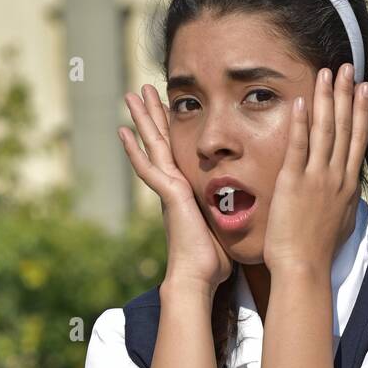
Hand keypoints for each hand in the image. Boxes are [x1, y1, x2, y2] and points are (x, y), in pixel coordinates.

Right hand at [118, 85, 233, 292]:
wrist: (199, 277)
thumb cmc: (213, 261)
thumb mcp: (224, 226)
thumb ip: (228, 212)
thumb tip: (244, 210)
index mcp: (187, 191)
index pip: (178, 151)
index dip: (172, 128)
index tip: (169, 107)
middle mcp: (174, 186)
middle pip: (161, 141)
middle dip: (154, 114)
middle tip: (144, 90)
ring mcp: (168, 190)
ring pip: (153, 146)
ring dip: (142, 119)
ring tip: (131, 95)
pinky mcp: (168, 196)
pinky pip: (148, 167)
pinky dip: (135, 150)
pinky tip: (123, 131)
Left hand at [263, 63, 367, 278]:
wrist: (304, 268)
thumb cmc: (318, 253)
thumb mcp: (340, 224)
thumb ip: (344, 202)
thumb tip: (347, 194)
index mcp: (348, 186)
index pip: (359, 141)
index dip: (363, 113)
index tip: (366, 90)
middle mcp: (337, 178)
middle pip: (346, 128)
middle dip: (348, 95)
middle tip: (349, 68)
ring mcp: (317, 179)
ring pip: (326, 131)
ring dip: (328, 99)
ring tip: (329, 74)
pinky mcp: (294, 183)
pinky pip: (299, 146)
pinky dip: (302, 123)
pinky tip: (303, 101)